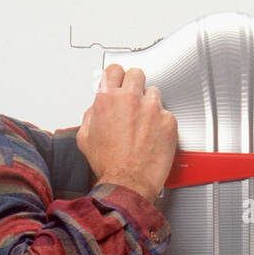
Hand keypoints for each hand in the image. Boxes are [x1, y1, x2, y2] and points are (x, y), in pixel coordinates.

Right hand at [76, 64, 177, 203]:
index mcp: (107, 100)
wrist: (127, 184)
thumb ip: (91, 115)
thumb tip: (96, 108)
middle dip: (134, 85)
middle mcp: (130, 99)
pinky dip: (161, 123)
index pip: (114, 70)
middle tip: (133, 100)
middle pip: (136, 74)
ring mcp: (152, 109)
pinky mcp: (168, 121)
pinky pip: (166, 113)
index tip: (119, 83)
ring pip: (153, 93)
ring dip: (149, 104)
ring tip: (143, 124)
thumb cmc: (108, 165)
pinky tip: (153, 136)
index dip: (117, 77)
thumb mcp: (85, 138)